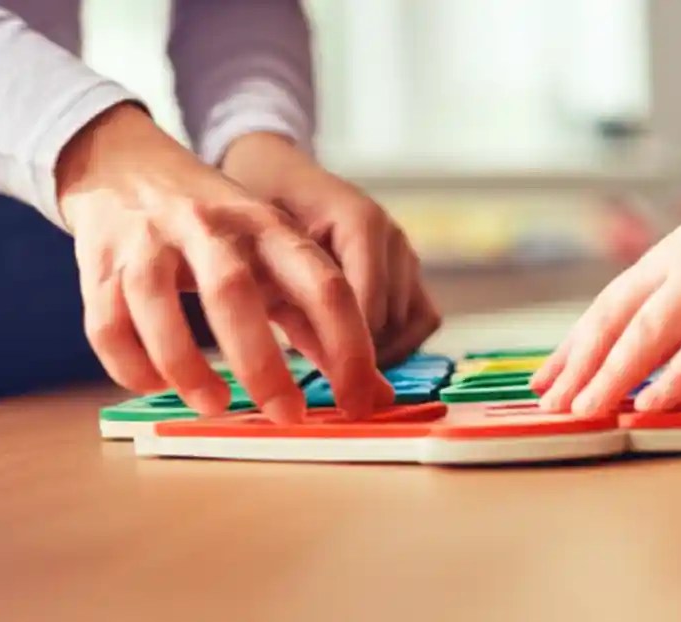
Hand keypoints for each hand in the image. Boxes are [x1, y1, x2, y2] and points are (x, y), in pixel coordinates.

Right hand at [57, 104, 392, 422]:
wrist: (126, 166)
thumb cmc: (220, 232)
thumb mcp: (276, 260)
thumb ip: (321, 324)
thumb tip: (372, 393)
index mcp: (269, 229)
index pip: (322, 283)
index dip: (348, 345)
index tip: (359, 399)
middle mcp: (208, 229)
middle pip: (234, 292)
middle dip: (262, 364)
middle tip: (286, 416)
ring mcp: (148, 242)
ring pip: (157, 304)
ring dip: (187, 367)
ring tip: (215, 409)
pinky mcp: (98, 265)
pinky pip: (106, 324)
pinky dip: (130, 365)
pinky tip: (156, 386)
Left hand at [220, 133, 440, 366]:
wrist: (276, 172)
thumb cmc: (259, 201)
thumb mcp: (264, 250)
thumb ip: (295, 303)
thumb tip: (319, 364)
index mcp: (361, 222)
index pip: (368, 307)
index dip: (351, 355)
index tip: (333, 392)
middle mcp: (393, 236)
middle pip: (391, 322)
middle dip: (360, 358)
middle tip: (327, 387)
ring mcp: (405, 252)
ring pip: (412, 326)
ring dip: (379, 352)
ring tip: (339, 368)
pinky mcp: (410, 268)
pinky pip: (421, 318)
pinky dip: (396, 342)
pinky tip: (358, 351)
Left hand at [531, 160, 680, 414]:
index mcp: (680, 250)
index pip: (613, 301)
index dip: (578, 339)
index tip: (550, 370)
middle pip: (615, 317)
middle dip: (577, 362)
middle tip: (546, 400)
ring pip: (647, 333)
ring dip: (610, 375)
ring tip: (580, 410)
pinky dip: (675, 377)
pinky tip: (649, 404)